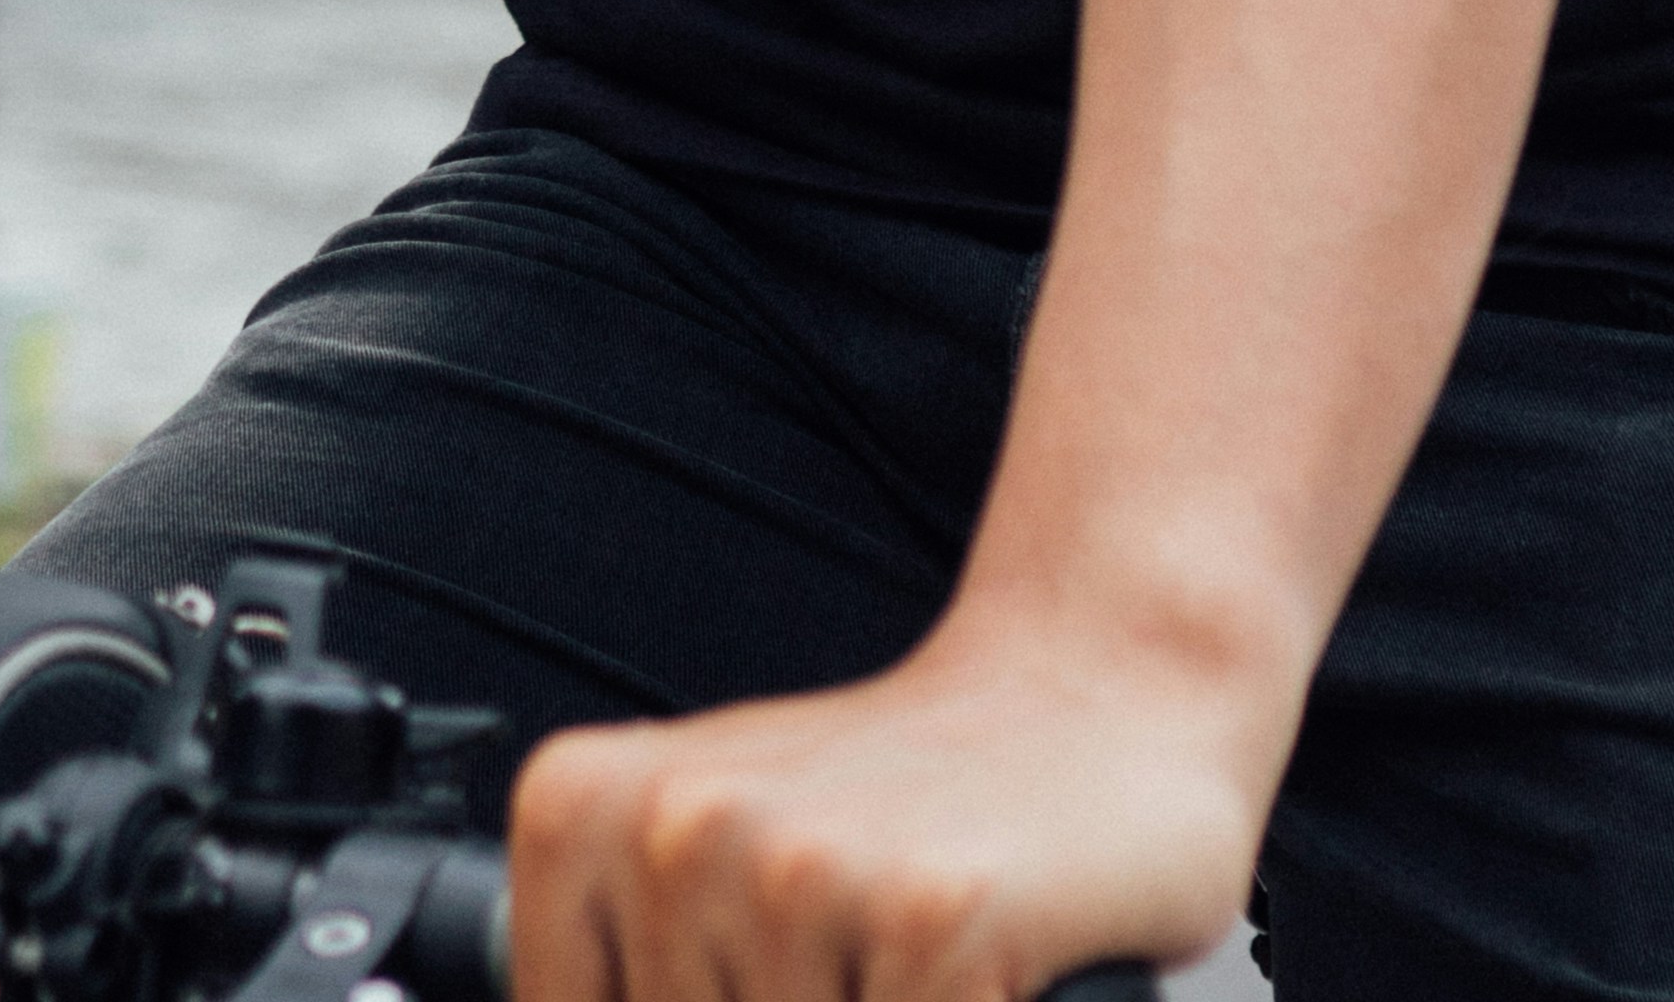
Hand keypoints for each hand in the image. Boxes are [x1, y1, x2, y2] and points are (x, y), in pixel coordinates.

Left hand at [502, 610, 1266, 1001]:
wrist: (1092, 700)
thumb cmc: (893, 806)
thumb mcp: (715, 868)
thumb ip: (644, 969)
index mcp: (581, 810)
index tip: (752, 979)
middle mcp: (674, 830)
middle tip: (849, 956)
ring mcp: (801, 872)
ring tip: (902, 960)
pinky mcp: (933, 922)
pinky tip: (981, 969)